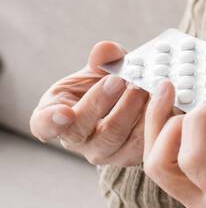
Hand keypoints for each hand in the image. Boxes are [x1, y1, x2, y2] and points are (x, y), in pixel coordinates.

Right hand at [29, 40, 175, 165]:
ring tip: (143, 85)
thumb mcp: (97, 68)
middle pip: (83, 128)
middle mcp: (75, 140)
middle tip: (119, 79)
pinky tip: (159, 101)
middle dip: (102, 101)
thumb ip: (101, 59)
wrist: (126, 103)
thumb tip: (107, 50)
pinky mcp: (129, 157)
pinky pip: (139, 143)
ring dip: (130, 108)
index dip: (51, 120)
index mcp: (54, 117)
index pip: (43, 124)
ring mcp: (102, 152)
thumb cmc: (102, 85)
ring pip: (114, 136)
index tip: (64, 112)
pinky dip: (149, 120)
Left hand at [141, 82, 205, 207]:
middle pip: (160, 165)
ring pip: (156, 166)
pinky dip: (167, 138)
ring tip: (170, 97)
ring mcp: (197, 204)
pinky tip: (180, 114)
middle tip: (174, 89)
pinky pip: (168, 167)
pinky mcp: (195, 197)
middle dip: (161, 122)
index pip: (193, 160)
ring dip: (158, 129)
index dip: (195, 123)